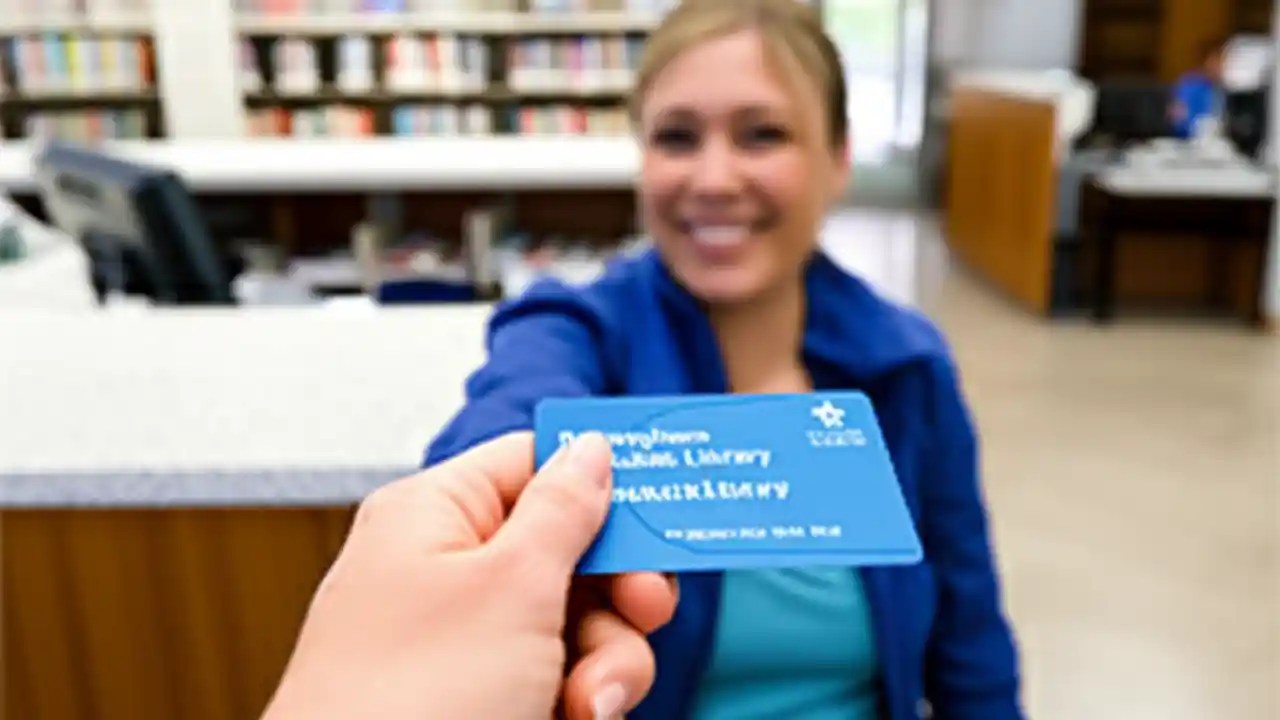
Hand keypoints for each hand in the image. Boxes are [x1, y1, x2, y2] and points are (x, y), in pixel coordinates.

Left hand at [262, 432, 676, 719]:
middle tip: (644, 612)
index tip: (665, 511)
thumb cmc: (404, 704)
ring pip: (577, 623)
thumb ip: (564, 509)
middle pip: (571, 549)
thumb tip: (590, 447)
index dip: (603, 481)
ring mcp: (467, 640)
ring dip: (606, 661)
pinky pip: (559, 677)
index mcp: (437, 515)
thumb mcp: (510, 586)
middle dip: (616, 594)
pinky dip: (580, 699)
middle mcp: (448, 570)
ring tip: (589, 701)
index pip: (536, 463)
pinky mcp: (483, 697)